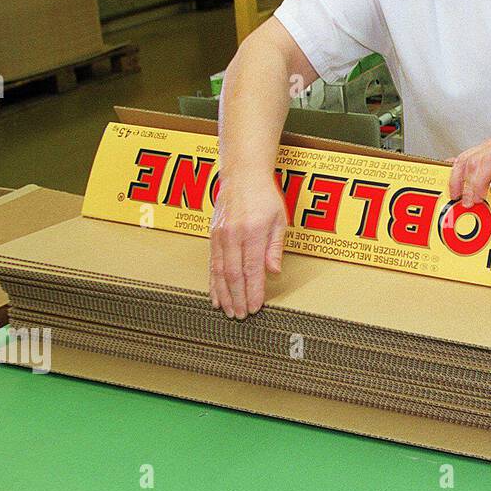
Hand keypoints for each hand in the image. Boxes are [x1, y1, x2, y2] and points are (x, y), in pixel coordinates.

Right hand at [209, 172, 286, 318]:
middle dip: (237, 298)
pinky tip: (215, 294)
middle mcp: (233, 235)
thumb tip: (273, 272)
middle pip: (233, 275)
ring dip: (223, 294)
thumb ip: (275, 247)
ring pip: (219, 272)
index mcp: (252, 232)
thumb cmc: (265, 195)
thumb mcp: (279, 219)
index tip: (255, 308)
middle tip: (240, 316)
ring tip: (227, 311)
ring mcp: (219, 236)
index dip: (253, 292)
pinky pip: (211, 263)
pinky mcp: (212, 235)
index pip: (252, 270)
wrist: (242, 174)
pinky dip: (212, 282)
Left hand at [448, 138, 490, 207]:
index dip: (455, 178)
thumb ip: (477, 167)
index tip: (454, 195)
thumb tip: (450, 165)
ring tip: (480, 198)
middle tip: (468, 202)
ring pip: (488, 162)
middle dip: (467, 184)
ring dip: (480, 183)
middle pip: (473, 161)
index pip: (463, 159)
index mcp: (488, 148)